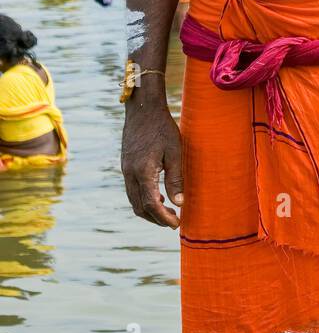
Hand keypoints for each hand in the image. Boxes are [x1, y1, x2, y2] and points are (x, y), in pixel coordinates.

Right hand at [122, 100, 183, 228]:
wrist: (143, 109)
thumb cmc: (162, 128)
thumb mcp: (174, 152)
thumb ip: (175, 179)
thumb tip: (179, 203)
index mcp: (143, 171)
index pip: (152, 204)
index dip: (164, 218)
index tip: (177, 224)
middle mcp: (130, 173)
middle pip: (140, 207)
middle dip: (156, 219)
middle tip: (174, 220)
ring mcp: (126, 170)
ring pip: (134, 200)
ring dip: (149, 210)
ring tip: (168, 211)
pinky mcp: (126, 165)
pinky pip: (132, 190)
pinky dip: (143, 198)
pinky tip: (158, 195)